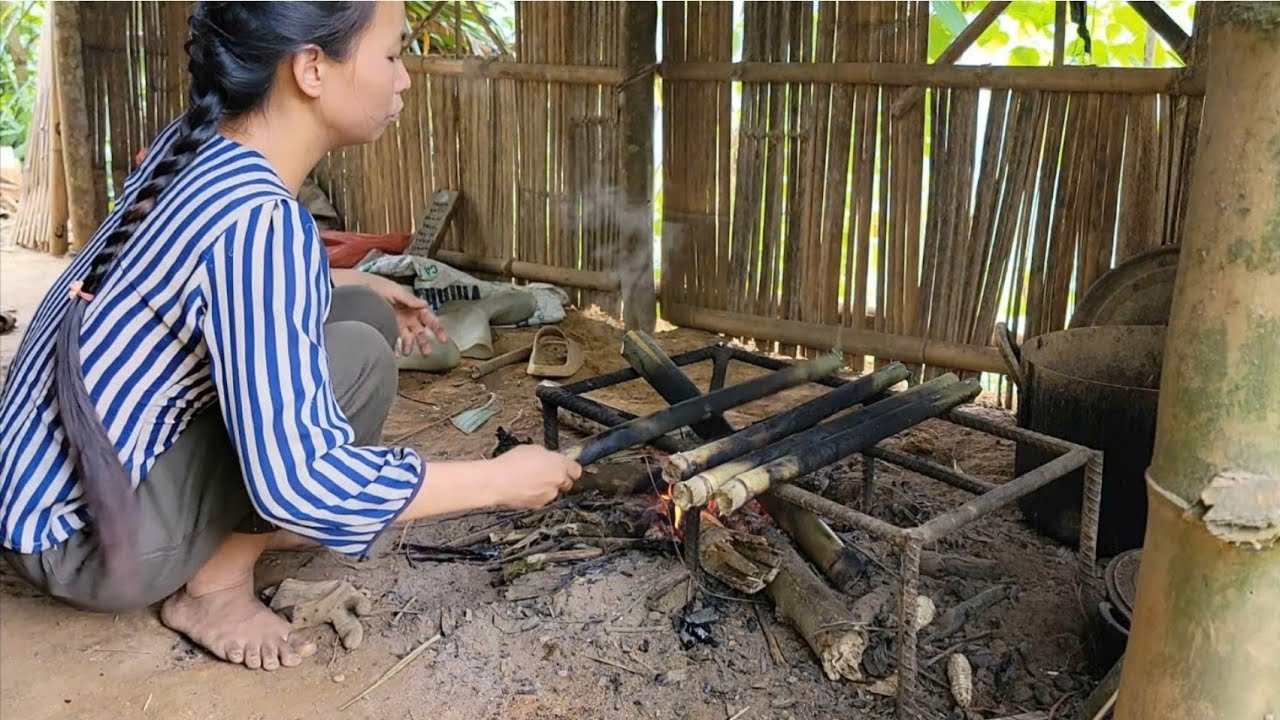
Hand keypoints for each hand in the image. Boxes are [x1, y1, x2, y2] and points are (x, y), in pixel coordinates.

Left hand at [333, 269, 447, 355]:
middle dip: (424, 342)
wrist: (353, 290)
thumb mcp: (393, 290)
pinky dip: (395, 347)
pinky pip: (394, 340)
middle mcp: (407, 316)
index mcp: (412, 306)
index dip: (437, 328)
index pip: (429, 318)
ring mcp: (397, 324)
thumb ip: (409, 299)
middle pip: (420, 331)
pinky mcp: (386, 329)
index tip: (443, 339)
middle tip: (427, 353)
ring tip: (406, 353)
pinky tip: (395, 353)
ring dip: (409, 346)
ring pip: (408, 338)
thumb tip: (425, 304)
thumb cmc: (375, 286)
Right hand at [488, 445, 581, 509]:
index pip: (576, 470)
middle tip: (546, 472)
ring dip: (546, 487)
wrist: (495, 482)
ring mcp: (548, 496)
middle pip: (567, 482)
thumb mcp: (533, 449)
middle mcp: (557, 482)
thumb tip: (549, 458)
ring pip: (553, 492)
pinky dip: (536, 495)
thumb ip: (547, 455)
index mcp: (559, 465)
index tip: (566, 466)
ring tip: (530, 479)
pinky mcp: (537, 506)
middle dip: (559, 478)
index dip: (570, 468)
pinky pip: (541, 499)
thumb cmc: (510, 464)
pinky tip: (525, 487)